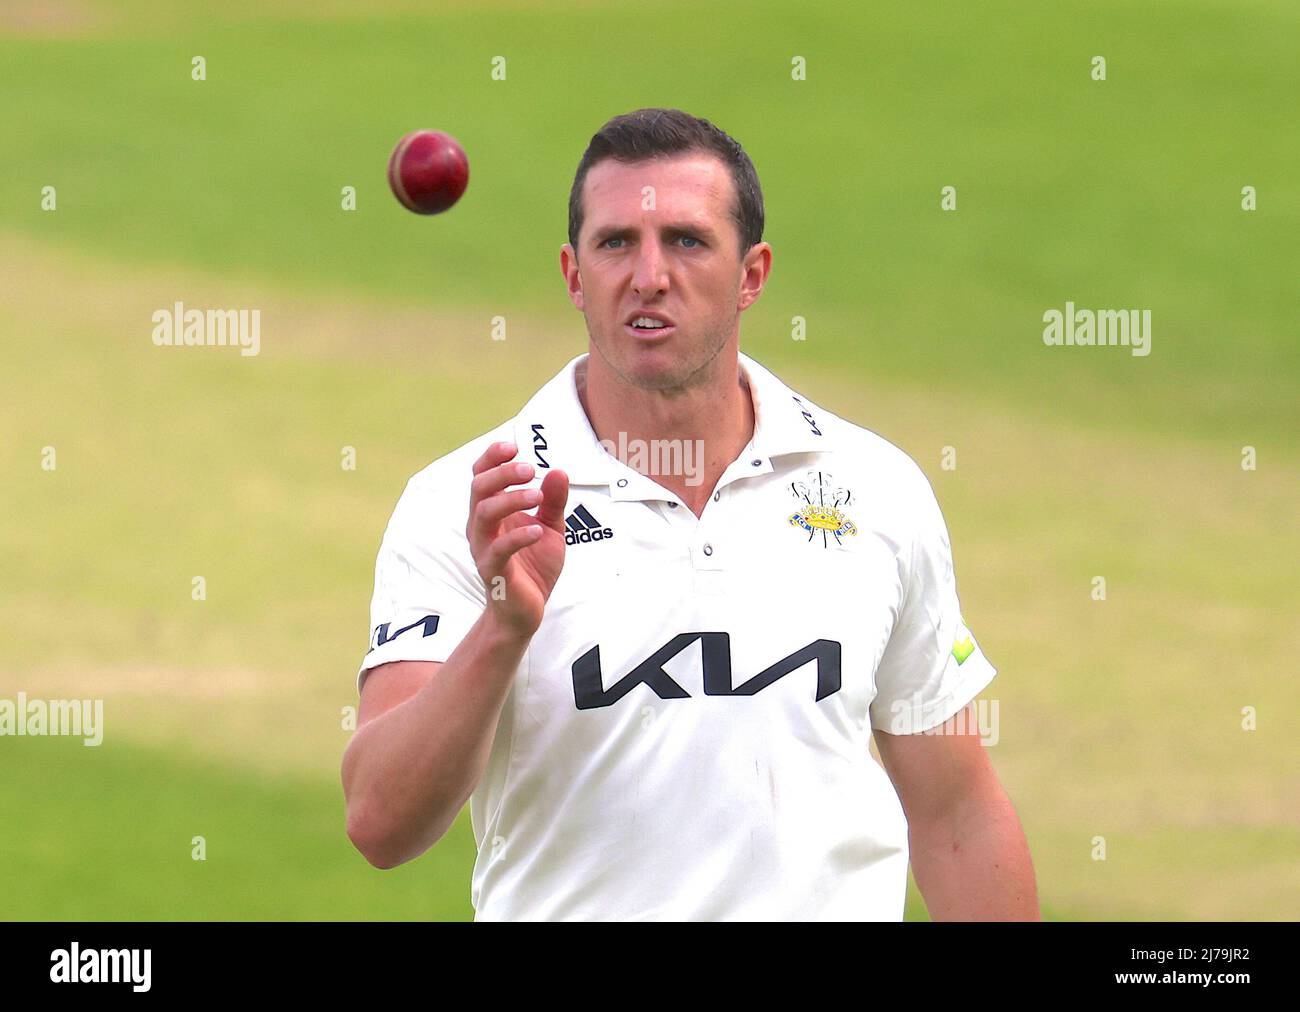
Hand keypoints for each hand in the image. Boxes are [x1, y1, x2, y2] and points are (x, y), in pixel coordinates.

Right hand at [466, 440, 568, 636]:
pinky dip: (517, 536)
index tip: (514, 447)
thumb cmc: (533, 566)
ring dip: (510, 499)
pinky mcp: (493, 572)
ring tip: (537, 496)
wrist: (526, 611)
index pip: (481, 476)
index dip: (492, 458)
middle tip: (530, 469)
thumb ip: (553, 502)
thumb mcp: (551, 528)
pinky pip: (498, 550)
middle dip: (502, 473)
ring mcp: (484, 549)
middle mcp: (481, 526)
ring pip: (483, 514)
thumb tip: (558, 471)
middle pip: (479, 488)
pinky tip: (537, 530)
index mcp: (492, 512)